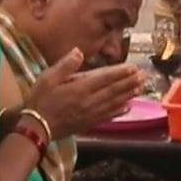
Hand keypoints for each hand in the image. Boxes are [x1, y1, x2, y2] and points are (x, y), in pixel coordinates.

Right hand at [26, 50, 143, 136]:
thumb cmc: (40, 100)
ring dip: (128, 95)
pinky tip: (128, 107)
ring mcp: (91, 113)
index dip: (120, 72)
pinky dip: (119, 111)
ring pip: (114, 102)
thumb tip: (79, 52)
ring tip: (140, 88)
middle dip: (129, 82)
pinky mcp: (89, 123)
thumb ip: (65, 65)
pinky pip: (108, 116)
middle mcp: (89, 101)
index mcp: (80, 88)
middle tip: (144, 76)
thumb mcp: (47, 78)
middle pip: (114, 90)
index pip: (105, 78)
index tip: (133, 67)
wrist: (36, 128)